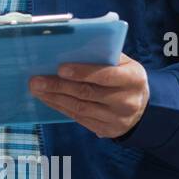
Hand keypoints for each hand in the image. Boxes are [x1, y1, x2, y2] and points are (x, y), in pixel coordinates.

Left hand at [29, 54, 149, 138]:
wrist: (142, 107)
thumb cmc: (125, 76)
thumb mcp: (123, 62)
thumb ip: (103, 55)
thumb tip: (71, 47)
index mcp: (133, 78)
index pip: (106, 75)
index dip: (82, 72)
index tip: (60, 68)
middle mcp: (127, 101)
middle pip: (88, 93)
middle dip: (59, 86)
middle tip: (36, 81)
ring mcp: (117, 118)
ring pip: (80, 108)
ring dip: (55, 98)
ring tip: (37, 90)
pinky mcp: (107, 130)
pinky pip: (79, 119)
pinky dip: (61, 108)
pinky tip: (48, 99)